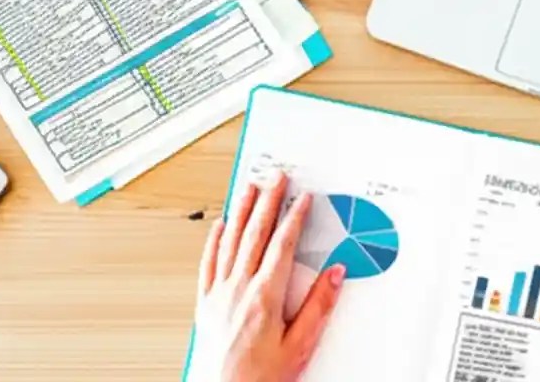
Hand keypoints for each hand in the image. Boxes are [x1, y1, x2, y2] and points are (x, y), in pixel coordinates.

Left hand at [192, 172, 345, 381]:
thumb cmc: (260, 378)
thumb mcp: (300, 346)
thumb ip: (318, 307)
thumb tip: (334, 275)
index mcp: (265, 297)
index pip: (282, 245)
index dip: (294, 217)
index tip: (302, 199)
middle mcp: (238, 290)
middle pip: (255, 234)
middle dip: (268, 201)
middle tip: (276, 178)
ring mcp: (218, 294)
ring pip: (230, 241)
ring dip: (241, 211)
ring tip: (249, 188)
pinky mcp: (205, 304)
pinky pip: (208, 262)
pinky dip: (214, 239)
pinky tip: (219, 224)